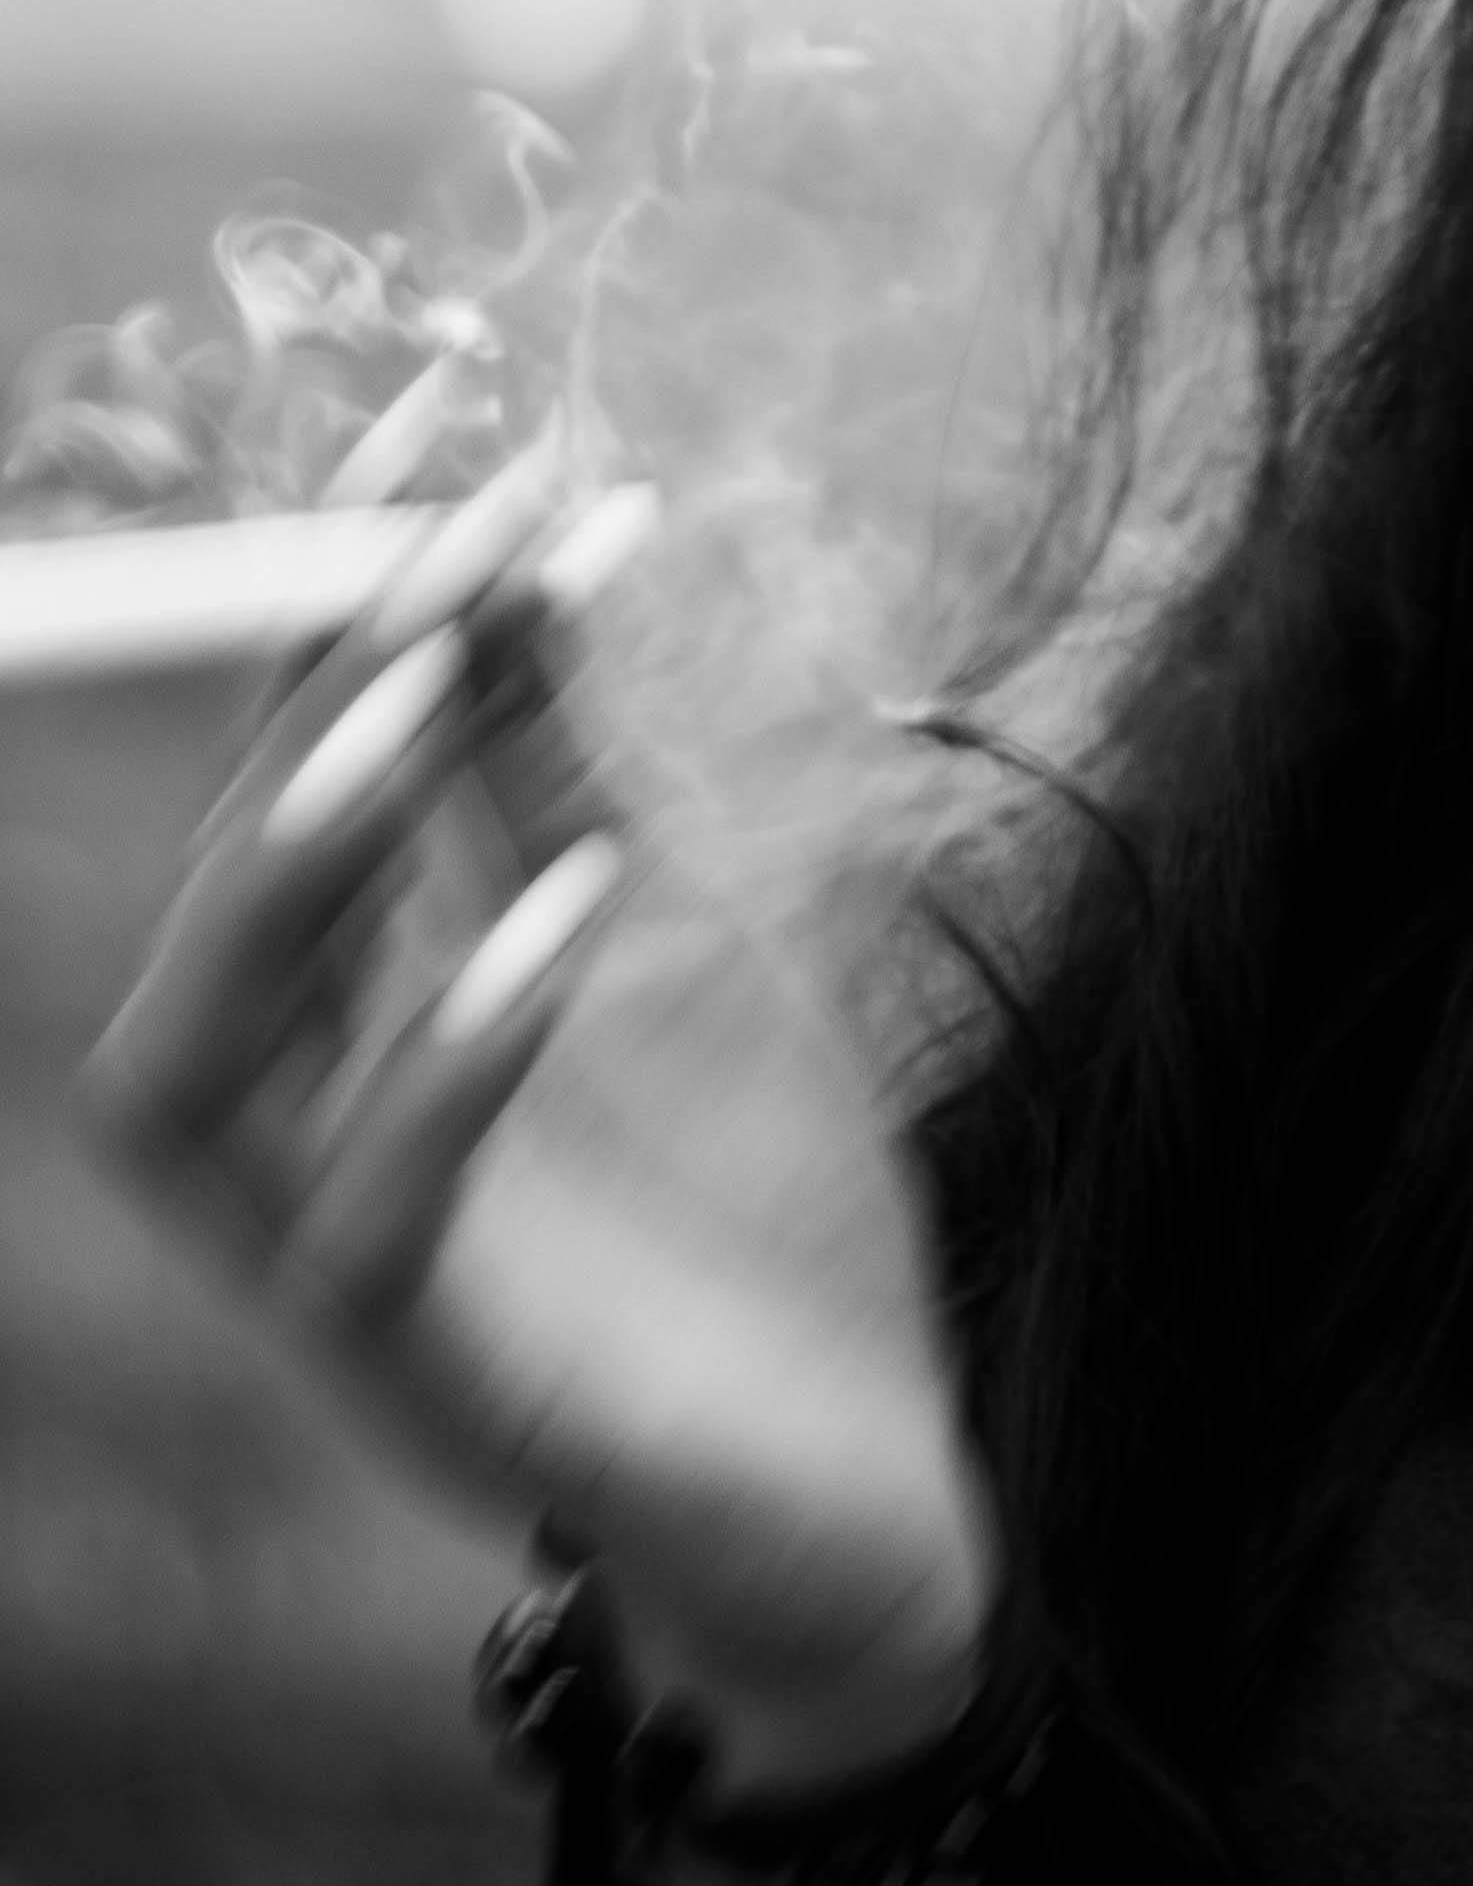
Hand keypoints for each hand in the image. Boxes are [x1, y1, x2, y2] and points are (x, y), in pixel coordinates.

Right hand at [83, 449, 998, 1797]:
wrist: (874, 1484)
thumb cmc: (756, 1211)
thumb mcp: (676, 940)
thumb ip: (572, 775)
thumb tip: (521, 538)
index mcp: (360, 1009)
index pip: (291, 768)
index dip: (334, 589)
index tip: (437, 401)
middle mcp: (304, 1126)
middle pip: (210, 894)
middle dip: (310, 691)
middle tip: (447, 524)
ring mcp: (337, 1262)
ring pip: (185, 1074)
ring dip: (295, 868)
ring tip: (429, 698)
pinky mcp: (424, 1375)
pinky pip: (364, 1221)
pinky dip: (444, 1058)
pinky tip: (560, 923)